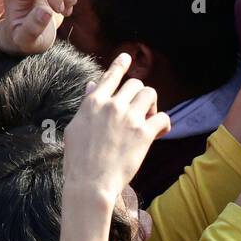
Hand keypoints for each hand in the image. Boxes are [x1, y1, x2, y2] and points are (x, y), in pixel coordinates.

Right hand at [62, 53, 170, 200]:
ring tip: (148, 120)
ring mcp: (129, 118)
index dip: (120, 65)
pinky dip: (165, 124)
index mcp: (93, 103)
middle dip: (139, 95)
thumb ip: (87, 106)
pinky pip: (164, 117)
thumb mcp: (75, 128)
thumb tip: (92, 86)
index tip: (127, 56)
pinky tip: (161, 133)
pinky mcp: (144, 133)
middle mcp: (112, 105)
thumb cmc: (79, 160)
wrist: (90, 184)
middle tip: (140, 111)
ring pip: (150, 94)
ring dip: (152, 106)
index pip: (110, 76)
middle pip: (136, 84)